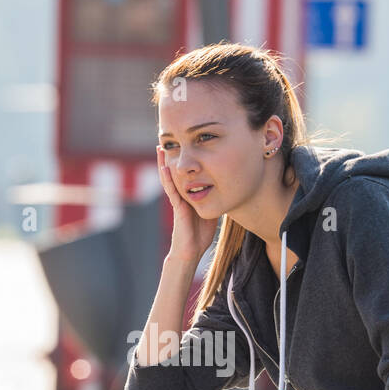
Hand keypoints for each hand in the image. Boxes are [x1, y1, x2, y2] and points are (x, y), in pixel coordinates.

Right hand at [157, 145, 220, 263]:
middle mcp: (181, 195)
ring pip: (169, 178)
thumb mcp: (212, 210)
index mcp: (189, 194)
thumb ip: (215, 198)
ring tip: (160, 147)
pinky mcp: (177, 207)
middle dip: (171, 156)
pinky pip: (171, 190)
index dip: (183, 159)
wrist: (191, 250)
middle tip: (166, 139)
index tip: (183, 144)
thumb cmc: (200, 234)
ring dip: (163, 162)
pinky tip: (164, 166)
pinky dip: (167, 178)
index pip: (185, 173)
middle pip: (174, 171)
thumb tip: (228, 187)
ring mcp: (177, 201)